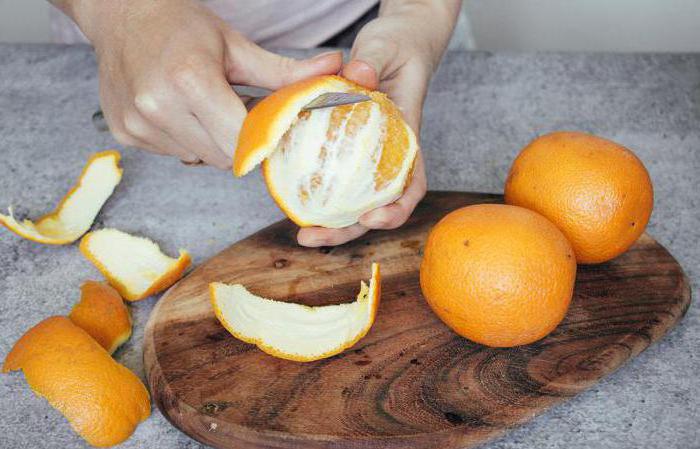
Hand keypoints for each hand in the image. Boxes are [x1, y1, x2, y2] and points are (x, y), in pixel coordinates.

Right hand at [64, 0, 341, 167]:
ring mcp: (137, 123)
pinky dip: (186, 139)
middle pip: (223, 156)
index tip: (272, 130)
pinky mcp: (123, 133)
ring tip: (206, 105)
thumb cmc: (183, 25)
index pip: (241, 140)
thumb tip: (334, 70)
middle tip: (239, 111)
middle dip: (240, 142)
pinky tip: (180, 110)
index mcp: (189, 79)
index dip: (262, 140)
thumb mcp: (237, 45)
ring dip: (212, 141)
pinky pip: (174, 153)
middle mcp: (157, 106)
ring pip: (199, 158)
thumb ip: (285, 71)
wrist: (122, 13)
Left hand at [298, 0, 459, 245]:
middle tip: (311, 237)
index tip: (374, 217)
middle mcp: (388, 155)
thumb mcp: (387, 48)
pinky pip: (335, 180)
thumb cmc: (399, 47)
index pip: (412, 184)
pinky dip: (319, 198)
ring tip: (302, 235)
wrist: (397, 44)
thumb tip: (359, 75)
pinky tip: (295, 204)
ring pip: (354, 202)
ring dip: (331, 224)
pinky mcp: (346, 150)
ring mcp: (367, 156)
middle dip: (349, 230)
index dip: (397, 209)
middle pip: (376, 207)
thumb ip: (374, 62)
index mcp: (406, 138)